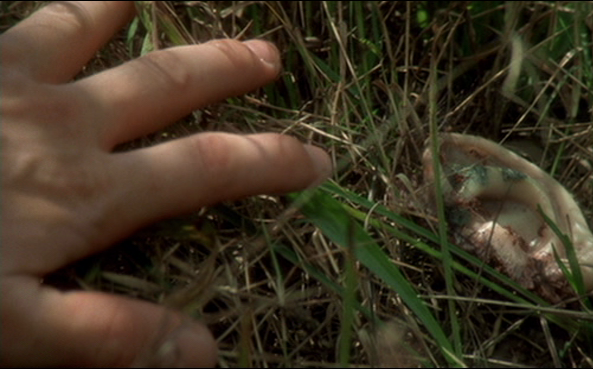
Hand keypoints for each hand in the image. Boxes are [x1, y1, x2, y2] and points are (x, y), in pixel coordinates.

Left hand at [0, 2, 330, 365]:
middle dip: (226, 71)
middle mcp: (61, 125)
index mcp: (88, 193)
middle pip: (167, 85)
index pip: (206, 169)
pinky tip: (34, 14)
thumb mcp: (12, 331)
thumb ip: (110, 336)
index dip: (270, 163)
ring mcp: (5, 85)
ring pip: (76, 31)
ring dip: (115, 11)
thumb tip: (206, 353)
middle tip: (268, 56)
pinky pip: (5, 29)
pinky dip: (32, 16)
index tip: (317, 160)